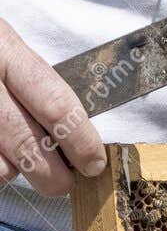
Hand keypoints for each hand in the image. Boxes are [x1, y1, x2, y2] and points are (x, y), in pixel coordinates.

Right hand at [0, 18, 106, 195]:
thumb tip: (75, 137)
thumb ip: (34, 83)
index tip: (94, 162)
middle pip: (28, 145)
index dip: (81, 141)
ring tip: (22, 162)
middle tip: (63, 182)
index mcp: (2, 48)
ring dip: (16, 173)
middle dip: (54, 176)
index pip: (54, 104)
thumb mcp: (4, 47)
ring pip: (2, 167)